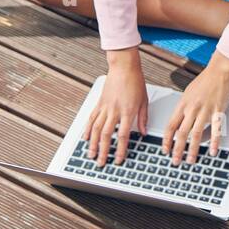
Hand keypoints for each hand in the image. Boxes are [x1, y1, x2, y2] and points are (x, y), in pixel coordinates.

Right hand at [86, 48, 147, 166]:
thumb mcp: (144, 101)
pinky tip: (85, 138)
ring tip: (91, 154)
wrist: (124, 66)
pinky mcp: (99, 102)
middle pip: (106, 135)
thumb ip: (143, 118)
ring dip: (92, 143)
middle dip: (103, 151)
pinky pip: (92, 118)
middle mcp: (114, 110)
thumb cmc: (135, 81)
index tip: (118, 159)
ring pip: (96, 128)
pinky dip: (87, 129)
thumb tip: (144, 132)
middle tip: (101, 162)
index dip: (120, 150)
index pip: (123, 135)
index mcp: (127, 111)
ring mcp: (105, 107)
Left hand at [163, 52, 228, 165]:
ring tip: (191, 160)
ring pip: (196, 134)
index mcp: (183, 104)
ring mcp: (205, 111)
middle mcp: (192, 109)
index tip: (165, 150)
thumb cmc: (204, 81)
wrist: (219, 71)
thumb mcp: (188, 93)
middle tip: (175, 161)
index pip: (170, 125)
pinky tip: (213, 151)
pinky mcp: (218, 111)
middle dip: (177, 149)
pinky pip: (216, 130)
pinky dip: (214, 142)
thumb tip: (179, 122)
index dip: (166, 140)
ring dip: (193, 150)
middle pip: (182, 133)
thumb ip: (183, 108)